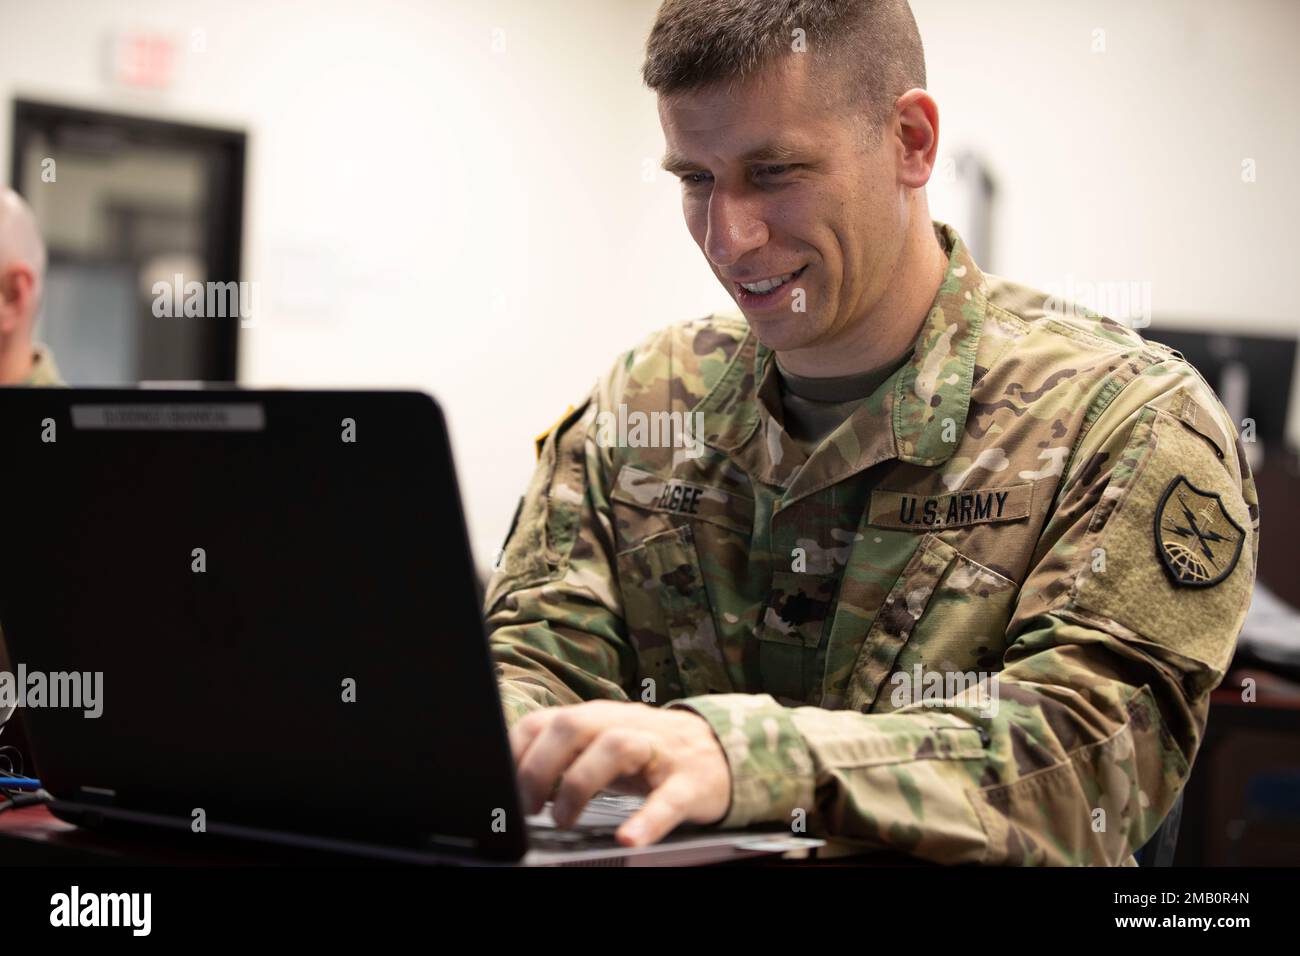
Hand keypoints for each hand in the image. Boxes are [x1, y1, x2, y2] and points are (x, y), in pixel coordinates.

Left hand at [510, 700, 731, 846]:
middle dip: (541, 767)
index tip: (502, 787)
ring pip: (616, 747)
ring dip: (580, 784)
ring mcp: (659, 750)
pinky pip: (668, 798)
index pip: (544, 720)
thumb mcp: (601, 746)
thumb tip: (511, 778)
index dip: (516, 752)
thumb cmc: (650, 753)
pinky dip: (647, 819)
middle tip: (528, 808)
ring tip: (564, 820)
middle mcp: (624, 724)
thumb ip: (563, 754)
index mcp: (597, 717)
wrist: (721, 750)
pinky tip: (630, 838)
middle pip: (573, 726)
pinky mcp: (689, 781)